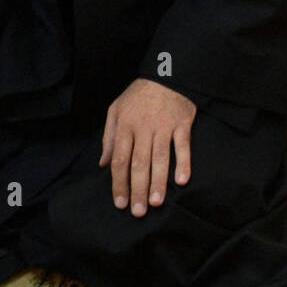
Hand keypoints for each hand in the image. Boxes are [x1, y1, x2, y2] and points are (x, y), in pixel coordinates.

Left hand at [100, 78, 195, 215]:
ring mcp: (164, 126)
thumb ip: (108, 137)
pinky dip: (183, 163)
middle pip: (139, 163)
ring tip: (156, 202)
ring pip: (160, 158)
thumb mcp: (116, 110)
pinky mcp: (182, 123)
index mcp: (124, 125)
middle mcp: (143, 128)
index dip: (119, 183)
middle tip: (138, 212)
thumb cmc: (138, 95)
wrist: (165, 74)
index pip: (120, 159)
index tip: (120, 203)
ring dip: (158, 182)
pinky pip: (183, 146)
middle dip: (137, 189)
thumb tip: (102, 164)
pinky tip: (181, 180)